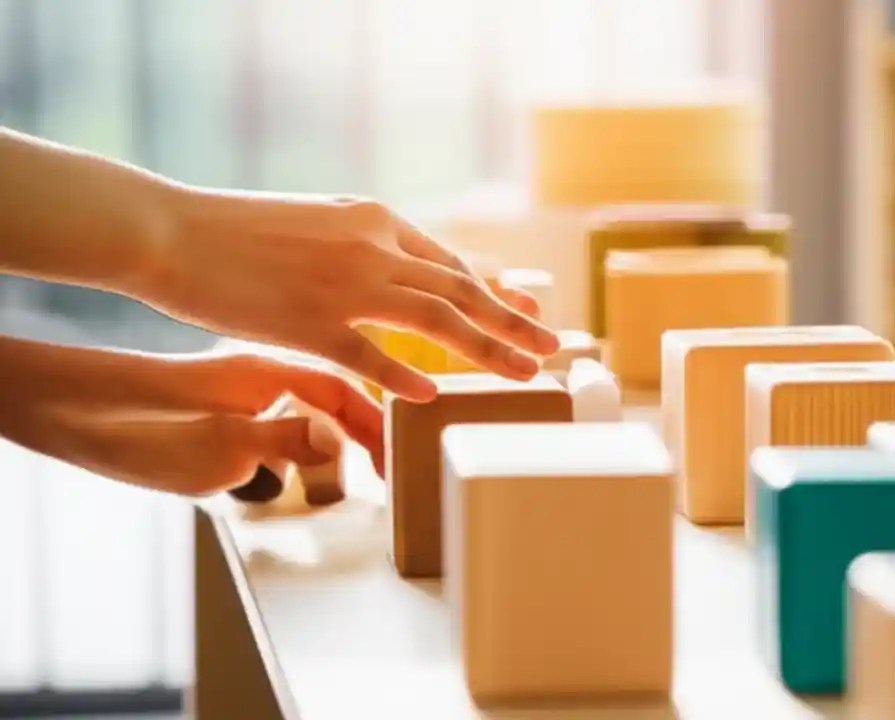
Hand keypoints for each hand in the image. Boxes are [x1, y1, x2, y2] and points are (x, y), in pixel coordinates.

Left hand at [0, 336, 384, 494]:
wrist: (68, 409)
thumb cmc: (136, 427)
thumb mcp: (213, 445)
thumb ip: (279, 440)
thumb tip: (336, 439)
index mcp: (267, 374)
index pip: (345, 391)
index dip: (376, 424)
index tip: (395, 455)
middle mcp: (261, 375)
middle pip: (337, 391)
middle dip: (370, 424)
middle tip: (390, 462)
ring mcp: (241, 388)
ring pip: (312, 400)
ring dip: (343, 425)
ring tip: (366, 456)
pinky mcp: (223, 405)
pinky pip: (285, 411)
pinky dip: (311, 429)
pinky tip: (312, 450)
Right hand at [136, 187, 558, 400]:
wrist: (171, 229)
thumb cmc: (237, 231)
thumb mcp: (316, 221)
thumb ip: (362, 242)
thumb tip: (397, 269)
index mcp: (375, 220)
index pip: (450, 263)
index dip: (494, 291)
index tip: (527, 311)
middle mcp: (372, 247)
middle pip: (462, 290)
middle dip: (513, 322)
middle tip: (552, 347)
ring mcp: (345, 285)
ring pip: (437, 320)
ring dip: (488, 349)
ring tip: (525, 374)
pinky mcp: (310, 324)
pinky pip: (372, 356)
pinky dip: (407, 377)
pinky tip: (435, 398)